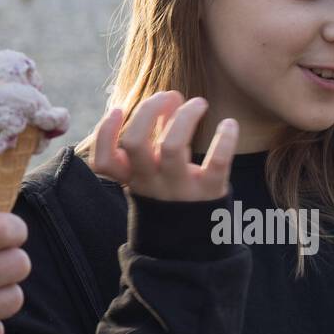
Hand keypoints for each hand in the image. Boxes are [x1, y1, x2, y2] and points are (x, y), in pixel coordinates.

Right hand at [88, 90, 237, 200]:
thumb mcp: (154, 168)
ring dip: (185, 116)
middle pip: (135, 142)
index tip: (119, 109)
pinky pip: (217, 163)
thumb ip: (156, 133)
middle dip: (147, 110)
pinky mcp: (209, 191)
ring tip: (199, 103)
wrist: (195, 238)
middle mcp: (150, 183)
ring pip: (172, 147)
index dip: (105, 132)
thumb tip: (169, 97)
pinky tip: (229, 124)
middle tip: (166, 95)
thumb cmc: (172, 190)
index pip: (105, 160)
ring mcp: (179, 189)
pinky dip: (225, 139)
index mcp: (132, 178)